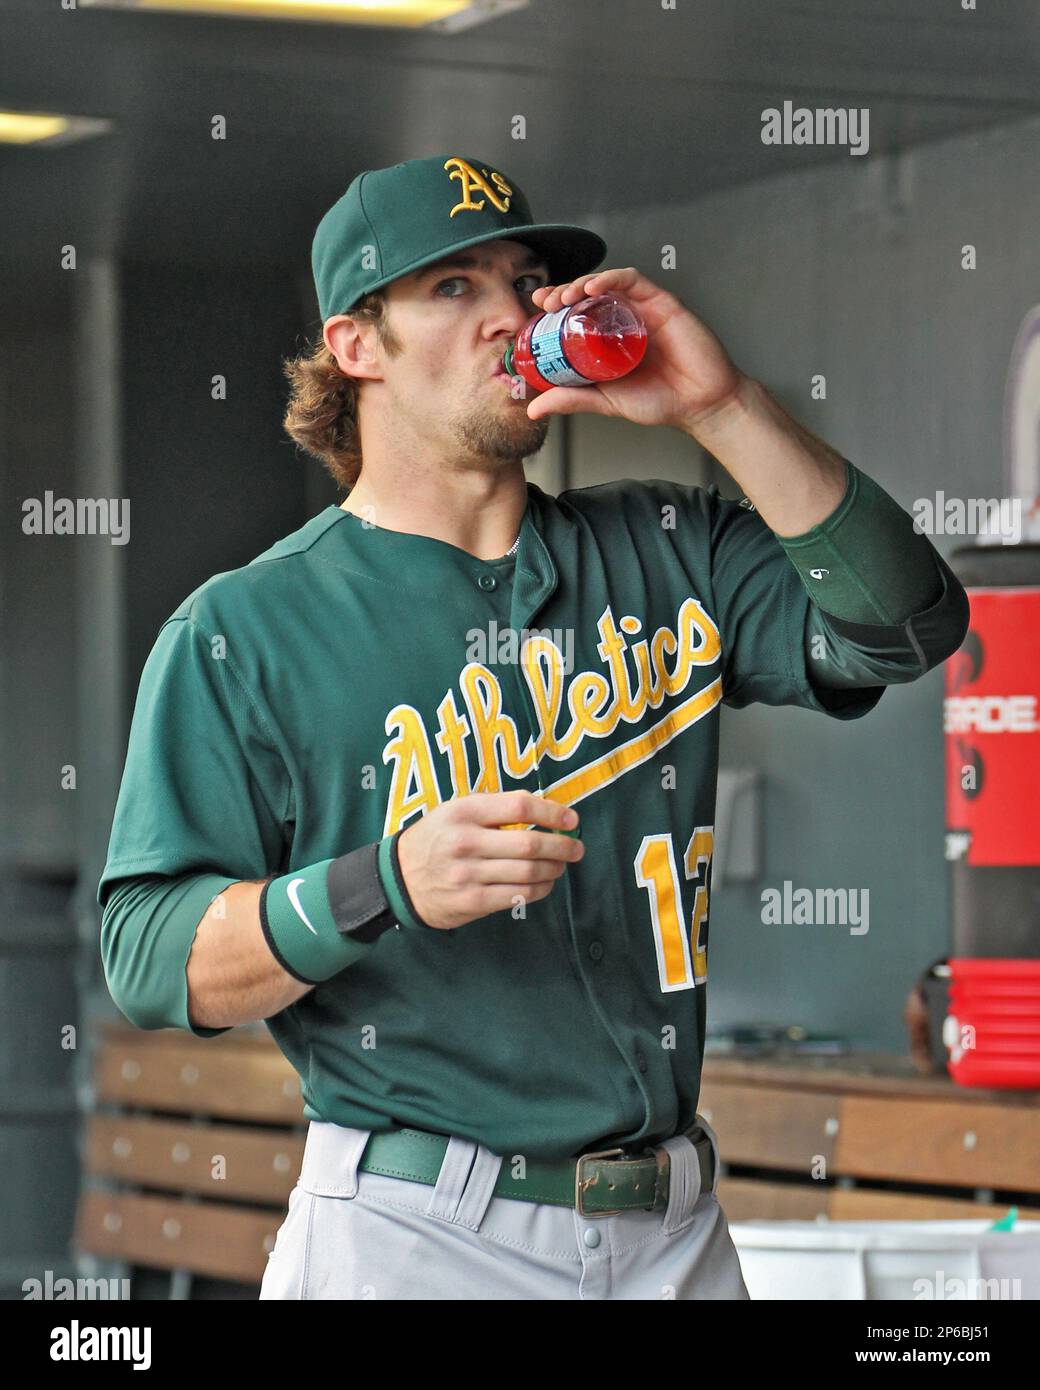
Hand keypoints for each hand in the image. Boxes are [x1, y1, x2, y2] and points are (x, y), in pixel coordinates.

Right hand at [395, 792, 583, 930]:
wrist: (397, 878)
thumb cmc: (435, 839)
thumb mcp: (455, 811)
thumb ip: (494, 809)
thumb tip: (544, 811)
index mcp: (464, 811)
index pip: (520, 806)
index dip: (552, 812)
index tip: (571, 819)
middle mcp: (466, 841)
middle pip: (530, 843)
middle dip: (562, 846)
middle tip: (576, 848)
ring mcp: (468, 874)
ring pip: (528, 872)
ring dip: (554, 868)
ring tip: (561, 865)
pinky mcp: (472, 901)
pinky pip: (518, 896)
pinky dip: (540, 890)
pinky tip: (545, 883)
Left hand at [523, 267, 742, 432]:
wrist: (701, 404)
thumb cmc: (660, 402)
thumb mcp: (605, 401)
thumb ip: (572, 399)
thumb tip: (532, 409)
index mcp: (607, 341)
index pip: (574, 315)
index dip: (552, 308)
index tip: (534, 312)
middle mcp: (622, 321)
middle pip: (586, 295)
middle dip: (561, 292)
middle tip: (545, 303)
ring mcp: (641, 310)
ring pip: (606, 283)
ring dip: (581, 283)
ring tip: (563, 296)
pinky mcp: (661, 302)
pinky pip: (633, 280)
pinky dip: (611, 278)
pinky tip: (593, 287)